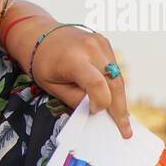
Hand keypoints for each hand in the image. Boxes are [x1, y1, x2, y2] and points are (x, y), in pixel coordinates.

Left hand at [21, 24, 132, 138]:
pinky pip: (114, 68)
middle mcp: (91, 48)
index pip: (96, 84)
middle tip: (125, 131)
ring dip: (121, 99)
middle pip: (113, 82)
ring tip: (123, 120)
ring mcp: (101, 43)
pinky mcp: (105, 43)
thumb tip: (96, 110)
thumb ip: (74, 98)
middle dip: (120, 108)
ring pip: (117, 76)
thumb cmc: (42, 64)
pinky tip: (116, 102)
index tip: (94, 112)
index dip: (100, 102)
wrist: (39, 34)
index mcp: (74, 59)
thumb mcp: (51, 86)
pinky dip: (115, 85)